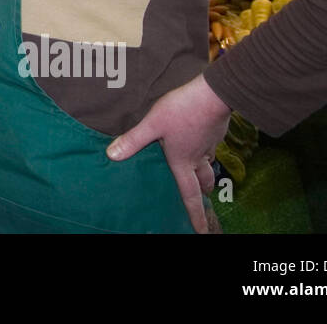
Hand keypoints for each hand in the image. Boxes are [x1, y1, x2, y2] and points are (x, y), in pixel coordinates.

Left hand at [106, 73, 230, 232]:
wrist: (213, 94)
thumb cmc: (182, 111)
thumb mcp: (152, 124)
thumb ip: (133, 140)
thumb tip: (112, 155)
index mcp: (183, 162)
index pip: (189, 194)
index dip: (195, 214)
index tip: (201, 231)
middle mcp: (198, 157)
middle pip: (203, 181)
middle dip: (203, 192)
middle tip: (202, 198)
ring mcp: (209, 144)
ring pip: (208, 164)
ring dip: (205, 172)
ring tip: (200, 173)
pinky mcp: (214, 131)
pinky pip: (210, 147)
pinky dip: (206, 150)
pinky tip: (199, 141)